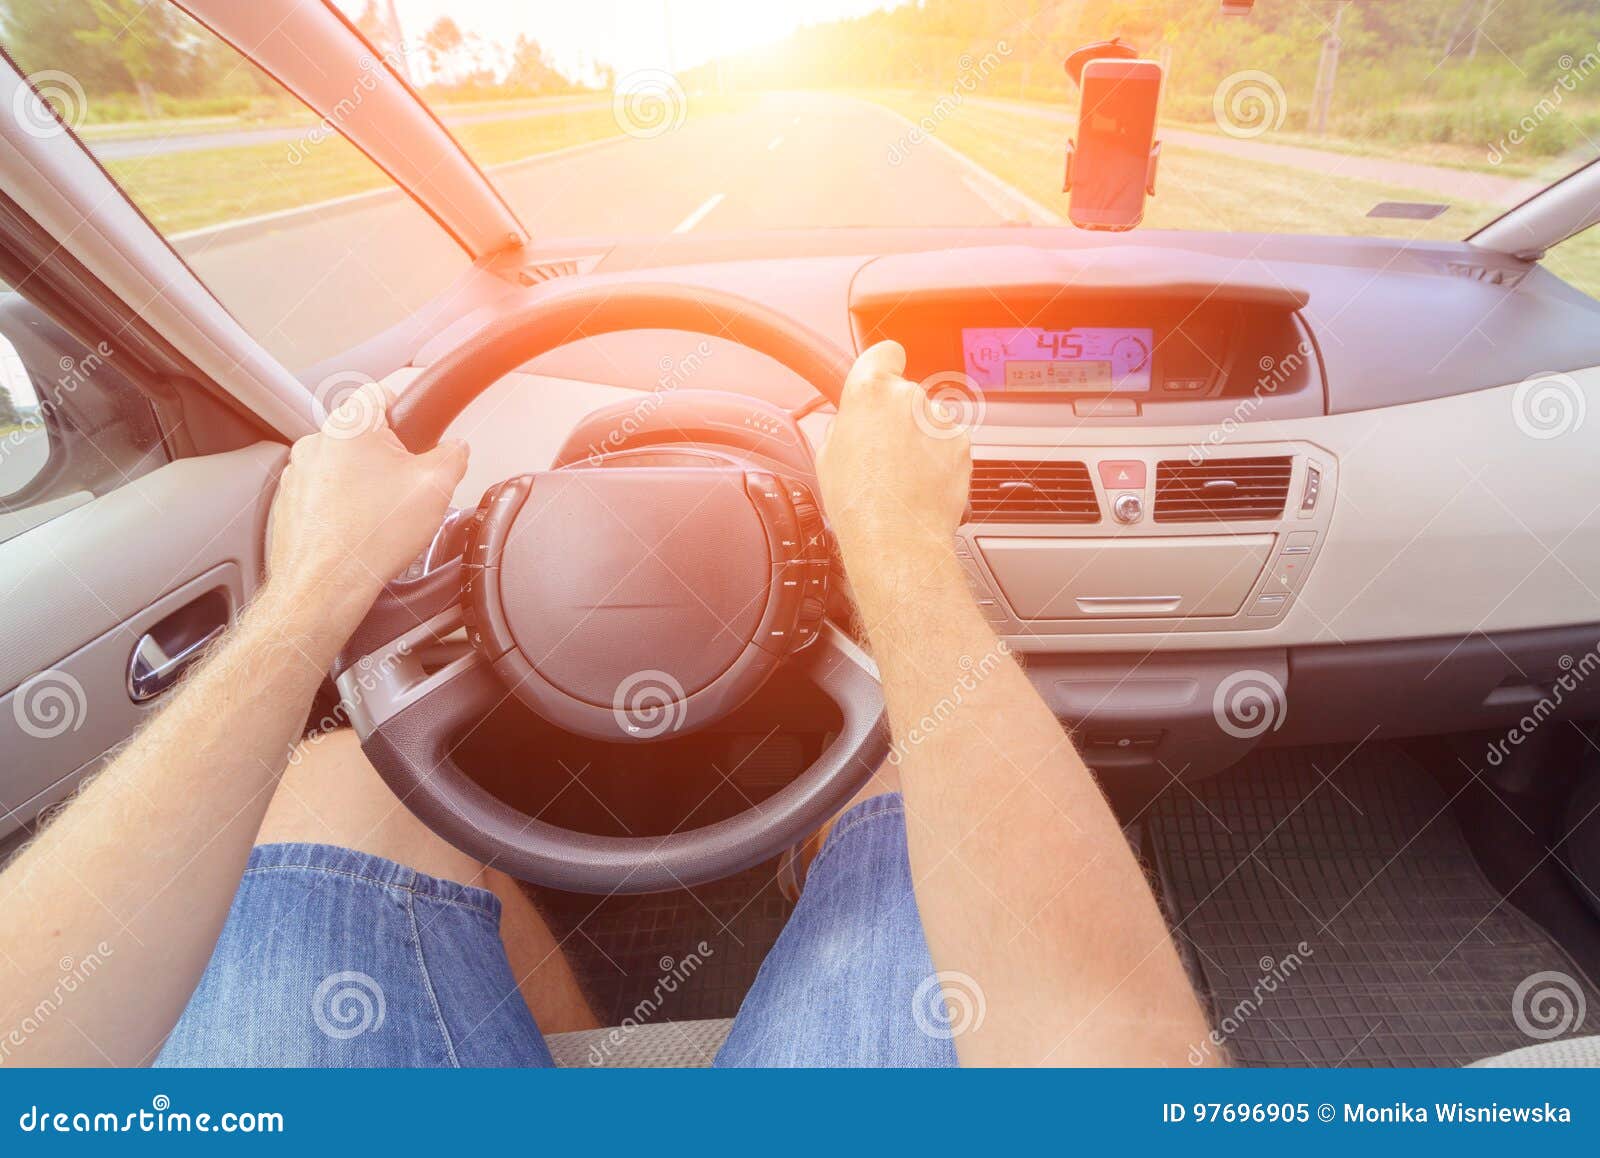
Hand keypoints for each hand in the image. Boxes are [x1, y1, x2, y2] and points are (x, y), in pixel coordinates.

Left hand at [265, 381, 467, 628]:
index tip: (419, 426)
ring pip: (345, 466)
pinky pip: (326, 493)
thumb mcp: (435, 488)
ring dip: (365, 483)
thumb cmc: (368, 540)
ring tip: (382, 516)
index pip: (383, 391)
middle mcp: (316, 444)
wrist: (325, 586)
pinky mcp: (290, 503)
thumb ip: (453, 456)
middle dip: (390, 456)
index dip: (409, 408)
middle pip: (366, 435)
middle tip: (407, 487)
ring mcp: (298, 474)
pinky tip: (361, 530)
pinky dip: (343, 506)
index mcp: (349, 427)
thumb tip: (455, 450)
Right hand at [815, 341, 970, 581]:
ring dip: (921, 439)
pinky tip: (922, 483)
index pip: (885, 352)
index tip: (884, 373)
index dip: (884, 364)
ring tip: (903, 475)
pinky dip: (940, 458)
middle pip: (906, 394)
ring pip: (929, 420)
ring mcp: (940, 420)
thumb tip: (854, 422)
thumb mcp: (828, 454)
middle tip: (883, 452)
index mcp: (869, 391)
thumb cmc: (859, 503)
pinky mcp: (962, 444)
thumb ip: (847, 423)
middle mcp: (909, 397)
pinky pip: (948, 443)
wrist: (896, 539)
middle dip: (898, 416)